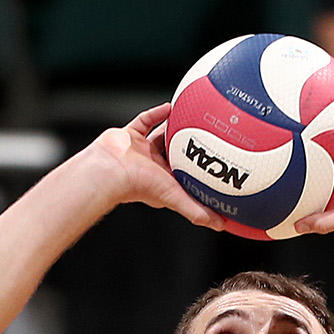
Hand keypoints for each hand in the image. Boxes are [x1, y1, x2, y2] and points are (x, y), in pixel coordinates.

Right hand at [85, 103, 224, 229]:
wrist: (111, 169)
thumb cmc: (139, 186)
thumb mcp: (175, 197)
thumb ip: (197, 212)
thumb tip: (222, 225)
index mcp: (163, 181)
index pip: (184, 175)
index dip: (196, 169)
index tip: (212, 162)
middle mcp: (151, 166)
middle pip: (172, 154)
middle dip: (185, 146)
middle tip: (202, 135)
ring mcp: (139, 151)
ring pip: (158, 136)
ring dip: (172, 128)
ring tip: (187, 117)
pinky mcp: (128, 136)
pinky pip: (143, 121)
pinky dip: (155, 114)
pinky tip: (170, 107)